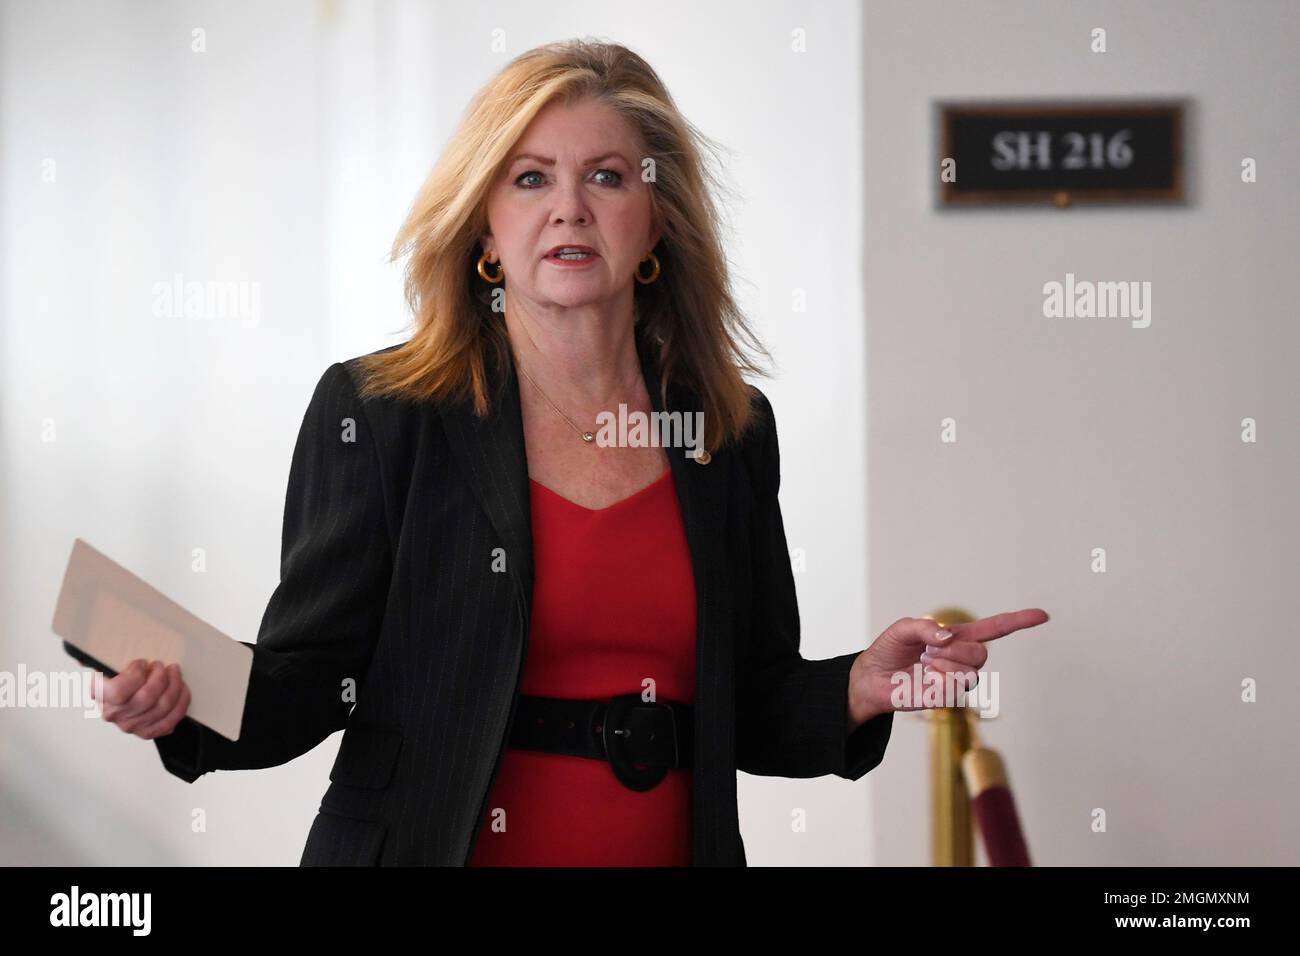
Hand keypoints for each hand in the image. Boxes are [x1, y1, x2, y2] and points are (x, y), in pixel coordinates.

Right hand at [91, 658, 191, 739]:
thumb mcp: (106, 657)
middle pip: (145, 699)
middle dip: (160, 678)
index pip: (117, 691)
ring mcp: (131, 726)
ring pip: (161, 707)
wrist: (126, 690)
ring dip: (174, 686)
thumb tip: (90, 647)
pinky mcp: (148, 732)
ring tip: (174, 671)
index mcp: (99, 694)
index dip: (135, 675)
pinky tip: (182, 688)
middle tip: (162, 665)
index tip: (142, 662)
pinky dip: (181, 702)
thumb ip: (99, 651)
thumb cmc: (120, 670)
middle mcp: (113, 714)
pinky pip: (171, 720)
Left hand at [846, 609, 1049, 728]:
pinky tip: (926, 678)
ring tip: (925, 662)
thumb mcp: (903, 628)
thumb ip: (925, 626)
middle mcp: (962, 659)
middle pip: (982, 653)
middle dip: (956, 648)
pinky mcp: (948, 697)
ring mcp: (957, 679)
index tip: (1043, 615)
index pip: (995, 629)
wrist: (872, 677)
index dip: (1018, 621)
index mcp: (957, 637)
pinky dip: (940, 678)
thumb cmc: (889, 650)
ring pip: (973, 669)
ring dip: (946, 662)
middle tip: (929, 650)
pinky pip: (958, 686)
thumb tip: (947, 637)